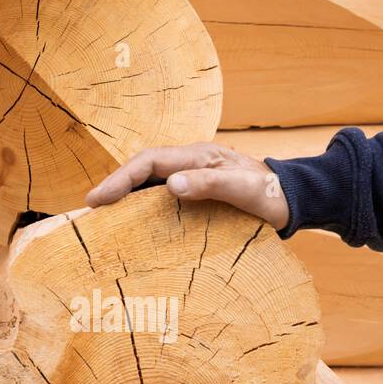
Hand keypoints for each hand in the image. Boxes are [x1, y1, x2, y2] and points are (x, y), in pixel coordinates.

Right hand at [86, 142, 289, 229]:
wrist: (292, 200)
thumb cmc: (271, 194)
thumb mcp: (245, 189)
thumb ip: (210, 184)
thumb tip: (170, 186)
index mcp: (197, 156)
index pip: (148, 162)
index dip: (120, 179)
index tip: (97, 200)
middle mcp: (190, 164)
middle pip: (142, 171)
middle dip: (114, 188)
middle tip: (90, 212)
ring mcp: (192, 178)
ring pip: (149, 185)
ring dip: (126, 199)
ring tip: (103, 221)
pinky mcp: (196, 194)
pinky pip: (162, 200)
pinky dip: (143, 210)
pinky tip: (133, 227)